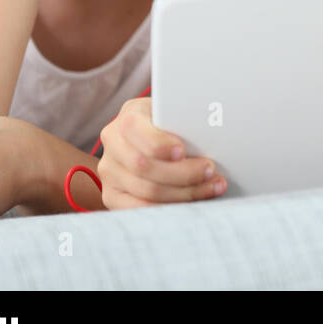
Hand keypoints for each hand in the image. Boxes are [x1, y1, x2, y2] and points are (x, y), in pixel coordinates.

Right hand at [96, 98, 225, 208]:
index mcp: (129, 116)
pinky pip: (140, 209)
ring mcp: (109, 172)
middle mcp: (113, 143)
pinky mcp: (113, 196)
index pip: (135, 129)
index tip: (182, 151)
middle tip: (211, 171)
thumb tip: (213, 126)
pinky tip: (194, 202)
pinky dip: (171, 208)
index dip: (158, 143)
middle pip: (144, 166)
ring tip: (213, 186)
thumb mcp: (177, 114)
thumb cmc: (173, 125)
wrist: (149, 141)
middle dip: (183, 172)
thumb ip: (186, 119)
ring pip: (147, 191)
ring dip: (186, 192)